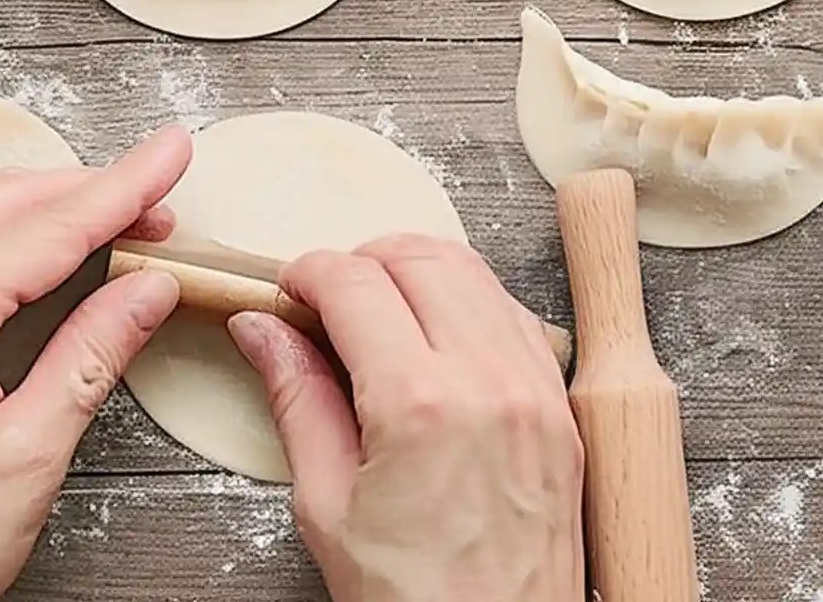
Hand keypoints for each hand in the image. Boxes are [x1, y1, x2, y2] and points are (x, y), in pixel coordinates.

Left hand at [0, 127, 192, 601]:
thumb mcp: (33, 447)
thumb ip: (94, 352)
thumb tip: (149, 288)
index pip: (47, 230)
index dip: (122, 189)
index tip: (172, 154)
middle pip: (7, 206)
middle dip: (92, 192)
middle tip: (162, 196)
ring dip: (52, 213)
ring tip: (123, 223)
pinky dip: (9, 245)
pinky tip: (52, 256)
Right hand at [228, 235, 584, 601]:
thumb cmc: (414, 600)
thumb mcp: (326, 504)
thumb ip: (295, 398)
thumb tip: (262, 332)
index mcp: (418, 404)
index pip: (355, 282)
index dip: (309, 273)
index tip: (290, 291)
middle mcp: (487, 381)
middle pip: (420, 255)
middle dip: (361, 259)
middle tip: (327, 299)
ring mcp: (535, 389)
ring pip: (474, 271)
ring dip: (417, 271)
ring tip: (378, 312)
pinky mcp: (561, 407)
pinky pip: (515, 314)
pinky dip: (469, 301)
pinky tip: (436, 334)